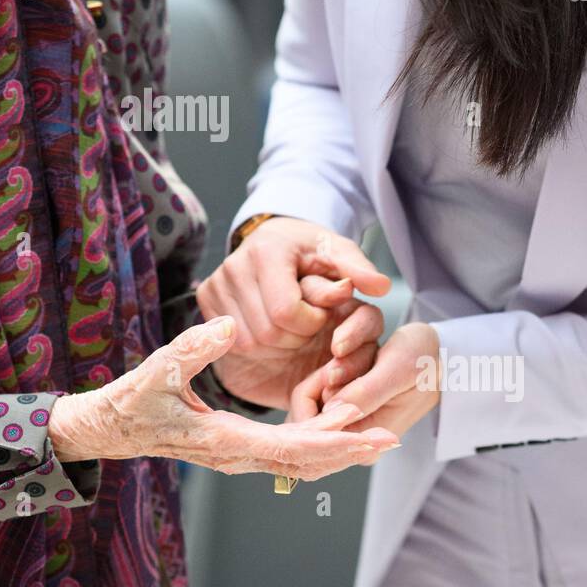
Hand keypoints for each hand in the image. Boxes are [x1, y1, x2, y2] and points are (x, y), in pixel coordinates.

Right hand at [48, 315, 398, 478]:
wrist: (108, 428)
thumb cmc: (130, 401)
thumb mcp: (157, 370)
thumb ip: (193, 348)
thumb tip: (231, 326)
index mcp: (224, 441)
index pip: (291, 446)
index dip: (334, 441)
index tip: (370, 434)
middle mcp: (237, 455)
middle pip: (305, 461)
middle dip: (349, 452)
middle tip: (390, 438)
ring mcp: (237, 455)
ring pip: (298, 461)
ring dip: (336, 451)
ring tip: (374, 437)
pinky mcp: (235, 447)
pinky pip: (284, 451)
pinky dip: (314, 444)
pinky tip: (335, 430)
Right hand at [196, 216, 390, 411]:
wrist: (274, 242)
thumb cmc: (311, 251)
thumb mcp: (338, 252)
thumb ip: (358, 270)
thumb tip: (381, 286)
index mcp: (268, 251)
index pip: (286, 312)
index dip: (310, 322)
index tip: (320, 312)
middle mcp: (234, 266)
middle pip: (267, 332)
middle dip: (296, 336)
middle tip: (307, 322)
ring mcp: (215, 284)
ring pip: (248, 342)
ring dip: (276, 343)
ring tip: (289, 324)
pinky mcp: (206, 299)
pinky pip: (231, 343)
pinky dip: (255, 344)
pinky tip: (269, 326)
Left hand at [299, 322, 441, 442]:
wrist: (436, 355)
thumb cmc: (424, 360)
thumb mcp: (399, 369)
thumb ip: (367, 392)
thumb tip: (330, 410)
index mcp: (368, 444)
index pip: (315, 430)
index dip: (315, 394)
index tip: (334, 369)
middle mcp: (353, 442)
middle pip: (307, 417)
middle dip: (320, 382)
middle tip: (344, 358)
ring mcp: (347, 428)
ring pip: (311, 402)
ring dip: (326, 373)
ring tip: (351, 357)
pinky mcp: (343, 411)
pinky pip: (316, 393)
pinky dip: (326, 372)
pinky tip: (345, 358)